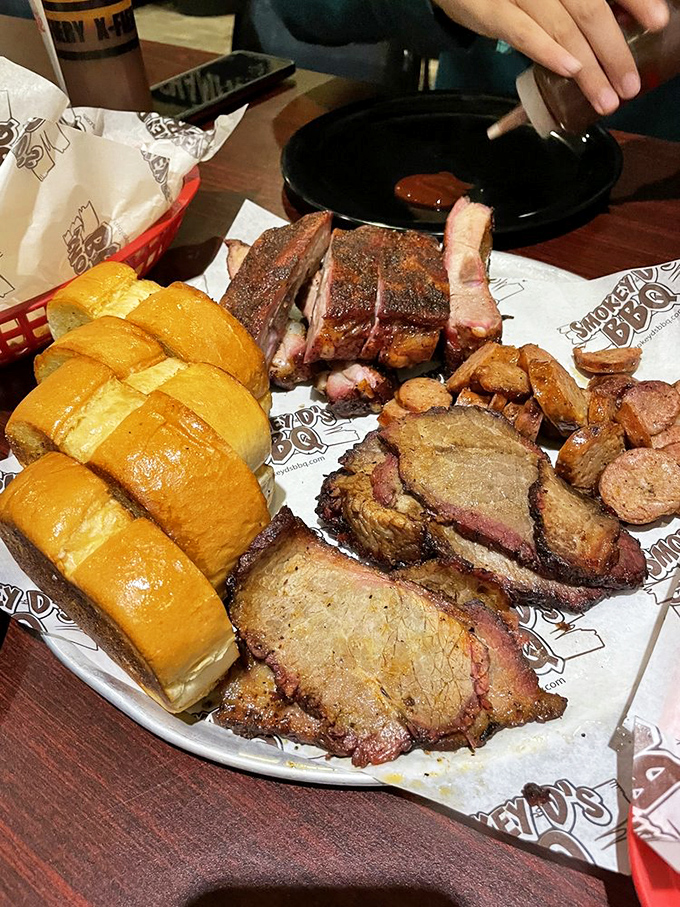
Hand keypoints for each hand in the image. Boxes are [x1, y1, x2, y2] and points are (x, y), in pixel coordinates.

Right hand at [432, 0, 669, 113]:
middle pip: (590, 10)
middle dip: (614, 51)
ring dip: (589, 68)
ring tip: (606, 98)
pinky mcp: (492, 10)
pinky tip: (571, 71)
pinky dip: (549, 52)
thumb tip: (619, 29)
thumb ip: (577, 6)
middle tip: (631, 85)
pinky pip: (523, 33)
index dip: (636, 0)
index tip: (659, 21)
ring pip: (563, 28)